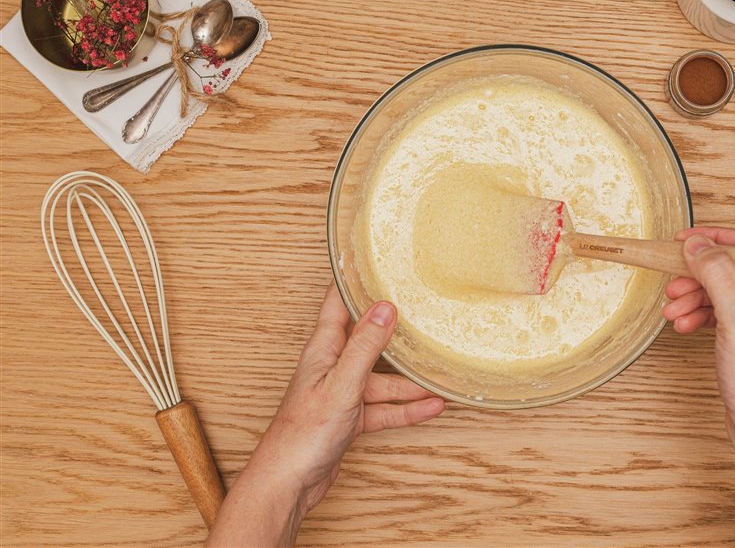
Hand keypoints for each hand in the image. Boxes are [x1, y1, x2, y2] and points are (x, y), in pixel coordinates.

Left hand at [207, 282, 444, 546]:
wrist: (287, 484)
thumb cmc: (302, 435)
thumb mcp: (342, 385)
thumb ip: (365, 347)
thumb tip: (385, 307)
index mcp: (323, 349)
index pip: (338, 301)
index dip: (353, 277)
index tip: (371, 255)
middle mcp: (331, 365)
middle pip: (368, 338)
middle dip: (394, 325)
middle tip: (420, 306)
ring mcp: (341, 391)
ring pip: (382, 377)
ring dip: (409, 380)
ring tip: (440, 375)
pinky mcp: (349, 417)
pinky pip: (384, 406)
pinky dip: (406, 408)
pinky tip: (430, 407)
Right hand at [662, 228, 734, 546]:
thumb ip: (719, 275)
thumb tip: (699, 244)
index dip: (719, 240)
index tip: (687, 239)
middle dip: (701, 276)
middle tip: (673, 280)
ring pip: (726, 291)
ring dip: (695, 296)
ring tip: (672, 308)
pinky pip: (723, 311)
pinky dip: (700, 314)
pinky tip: (683, 323)